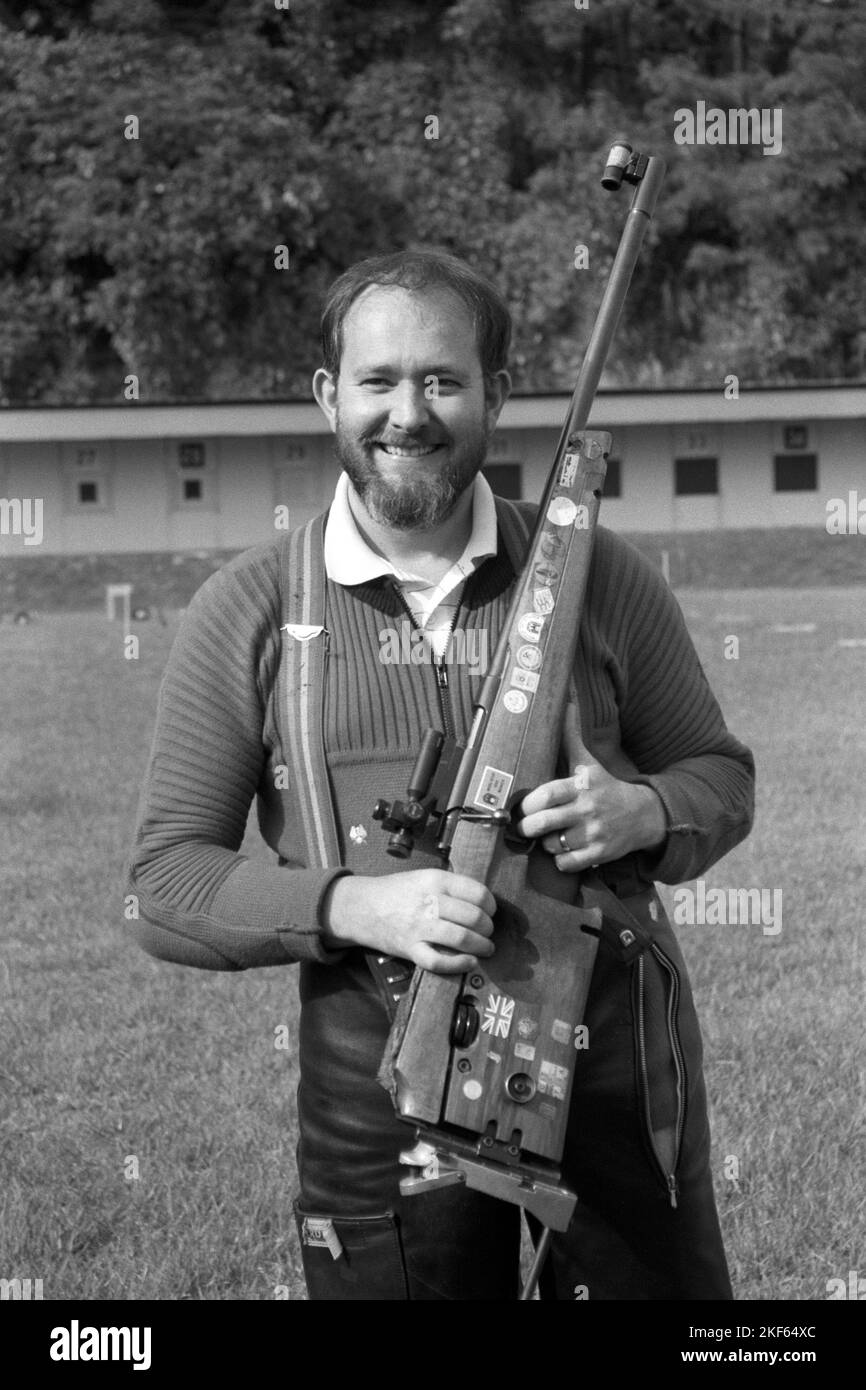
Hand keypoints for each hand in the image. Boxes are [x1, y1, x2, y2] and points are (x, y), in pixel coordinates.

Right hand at [321, 869, 496, 973]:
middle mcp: (429, 902)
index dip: (491, 906)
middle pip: (473, 917)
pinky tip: (470, 963)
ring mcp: (419, 926)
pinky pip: (439, 962)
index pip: (478, 893)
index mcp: (436, 880)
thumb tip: (482, 903)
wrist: (361, 906)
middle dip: (488, 929)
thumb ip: (451, 887)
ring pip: (461, 938)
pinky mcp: (410, 948)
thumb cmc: (396, 891)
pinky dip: (459, 964)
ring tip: (486, 949)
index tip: (490, 912)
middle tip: (487, 933)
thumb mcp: (424, 877)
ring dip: (481, 946)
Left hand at [515, 715, 666, 872]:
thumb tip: (565, 703)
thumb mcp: (588, 763)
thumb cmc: (606, 787)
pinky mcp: (600, 854)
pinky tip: (564, 851)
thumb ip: (571, 736)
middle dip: (528, 827)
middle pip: (543, 823)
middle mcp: (587, 810)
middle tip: (526, 827)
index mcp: (581, 786)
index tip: (523, 807)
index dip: (528, 803)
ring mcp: (594, 833)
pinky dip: (560, 860)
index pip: (546, 795)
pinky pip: (567, 864)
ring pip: (552, 845)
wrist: (643, 814)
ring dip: (545, 844)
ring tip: (548, 836)